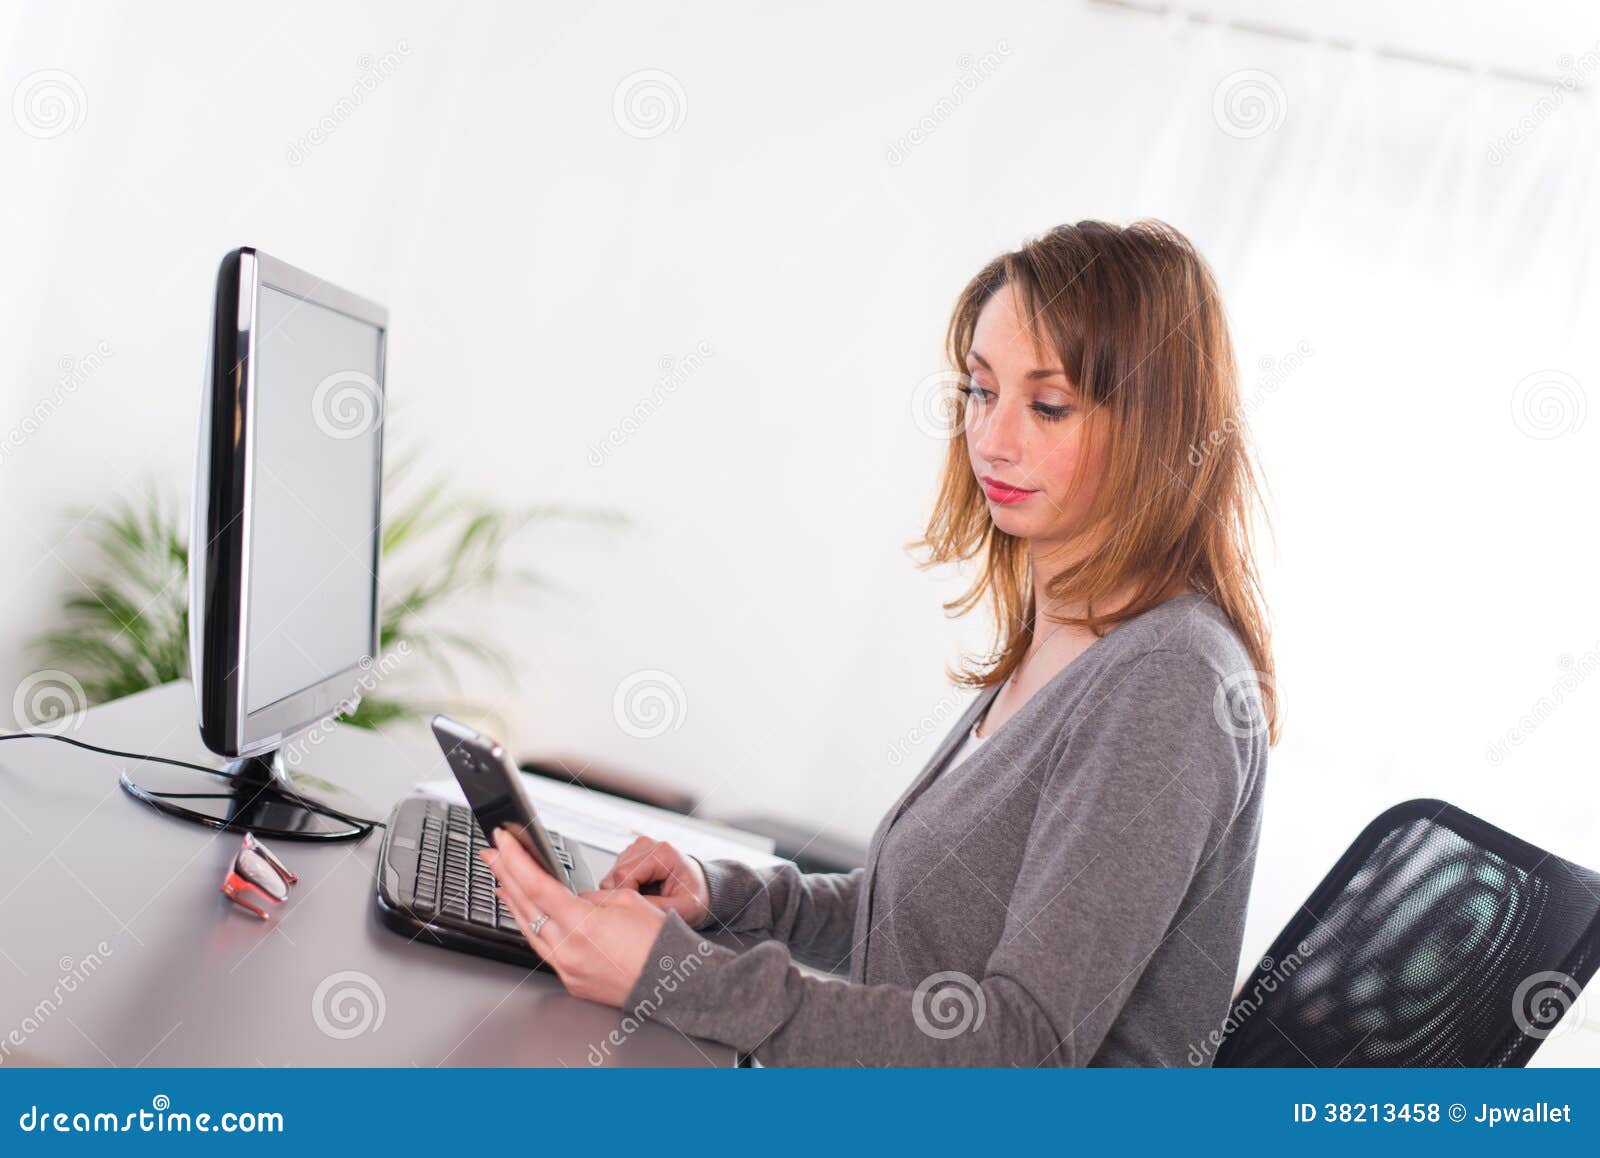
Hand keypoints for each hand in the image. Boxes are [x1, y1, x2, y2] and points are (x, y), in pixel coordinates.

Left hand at [481, 828, 665, 1006]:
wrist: (673, 984)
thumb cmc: (659, 943)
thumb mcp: (626, 902)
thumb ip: (592, 897)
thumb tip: (574, 899)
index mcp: (581, 925)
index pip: (536, 884)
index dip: (514, 859)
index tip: (501, 841)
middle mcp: (568, 950)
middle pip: (524, 905)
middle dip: (505, 874)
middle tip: (492, 854)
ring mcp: (567, 968)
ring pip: (529, 929)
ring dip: (514, 901)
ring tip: (503, 880)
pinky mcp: (572, 981)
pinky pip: (544, 948)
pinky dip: (533, 926)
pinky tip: (530, 916)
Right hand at [600, 835, 710, 926]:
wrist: (699, 886)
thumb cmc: (695, 894)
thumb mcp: (684, 907)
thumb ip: (657, 907)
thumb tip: (630, 909)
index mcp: (660, 852)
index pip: (624, 874)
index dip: (624, 896)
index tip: (635, 910)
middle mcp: (645, 846)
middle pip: (614, 875)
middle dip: (624, 897)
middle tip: (641, 909)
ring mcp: (635, 850)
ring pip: (611, 878)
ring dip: (623, 894)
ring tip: (645, 901)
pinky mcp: (629, 858)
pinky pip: (614, 879)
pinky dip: (623, 891)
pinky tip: (641, 895)